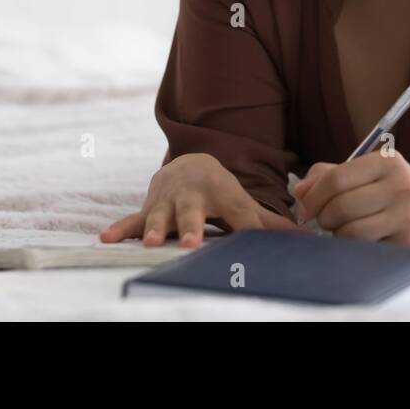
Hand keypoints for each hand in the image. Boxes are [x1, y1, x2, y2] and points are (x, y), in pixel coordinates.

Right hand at [99, 152, 299, 249]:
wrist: (189, 163)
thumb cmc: (221, 191)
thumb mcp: (243, 201)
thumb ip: (268, 222)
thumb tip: (304, 237)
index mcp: (222, 193)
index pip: (238, 214)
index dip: (245, 225)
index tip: (250, 239)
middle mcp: (193, 196)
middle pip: (193, 214)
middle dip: (192, 228)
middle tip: (192, 245)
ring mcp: (167, 203)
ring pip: (160, 217)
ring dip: (156, 230)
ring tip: (153, 244)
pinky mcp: (147, 210)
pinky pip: (131, 221)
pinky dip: (120, 230)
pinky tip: (105, 240)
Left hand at [290, 150, 409, 248]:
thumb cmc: (400, 193)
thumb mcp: (373, 173)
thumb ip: (331, 175)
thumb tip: (298, 192)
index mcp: (388, 162)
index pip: (336, 179)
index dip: (312, 198)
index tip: (304, 209)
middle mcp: (401, 186)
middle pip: (340, 207)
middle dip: (323, 219)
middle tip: (324, 223)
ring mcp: (408, 216)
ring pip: (351, 232)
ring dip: (339, 236)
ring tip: (345, 231)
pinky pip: (367, 251)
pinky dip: (357, 250)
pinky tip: (364, 243)